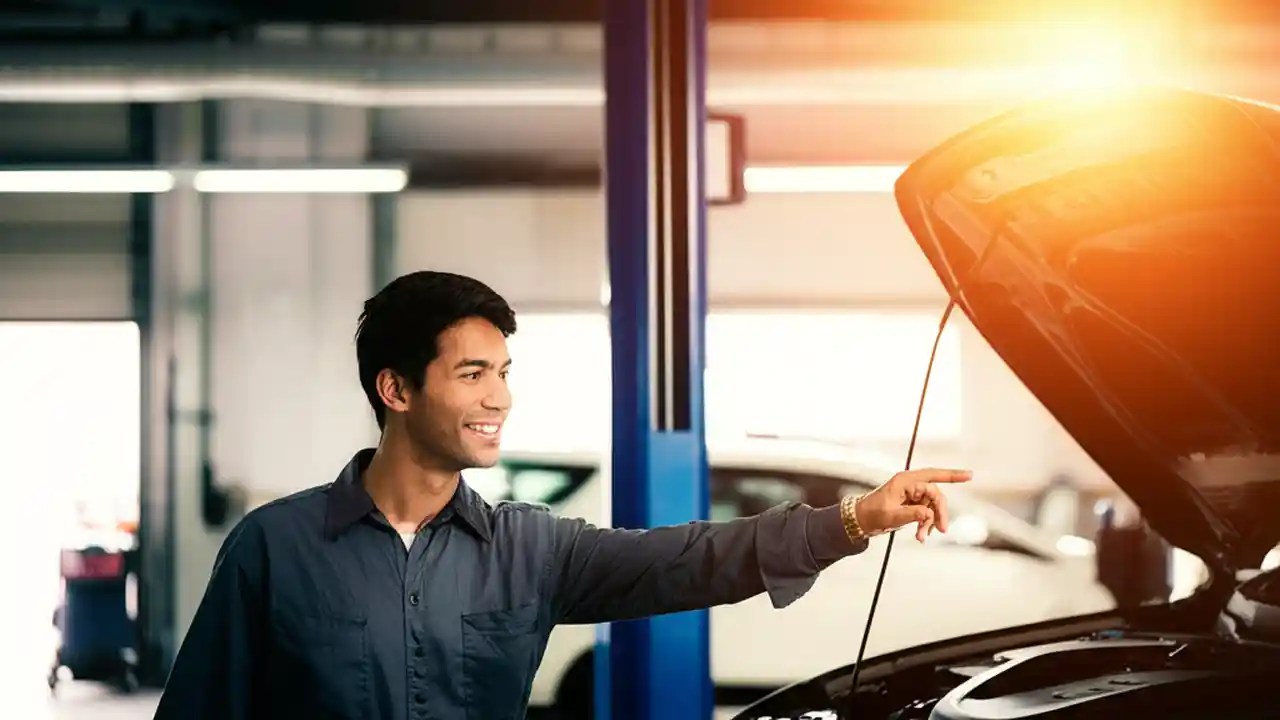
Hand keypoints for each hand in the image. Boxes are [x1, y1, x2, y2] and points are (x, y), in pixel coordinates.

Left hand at [854, 468, 971, 542]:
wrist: (861, 520)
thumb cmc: (872, 514)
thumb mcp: (891, 516)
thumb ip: (911, 514)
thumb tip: (929, 513)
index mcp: (905, 481)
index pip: (933, 476)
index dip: (952, 475)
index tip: (969, 476)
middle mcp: (910, 484)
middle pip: (936, 495)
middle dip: (939, 513)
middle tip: (942, 530)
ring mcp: (912, 494)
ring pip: (932, 506)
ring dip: (930, 522)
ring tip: (921, 537)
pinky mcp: (912, 504)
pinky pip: (926, 512)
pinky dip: (926, 524)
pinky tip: (921, 535)